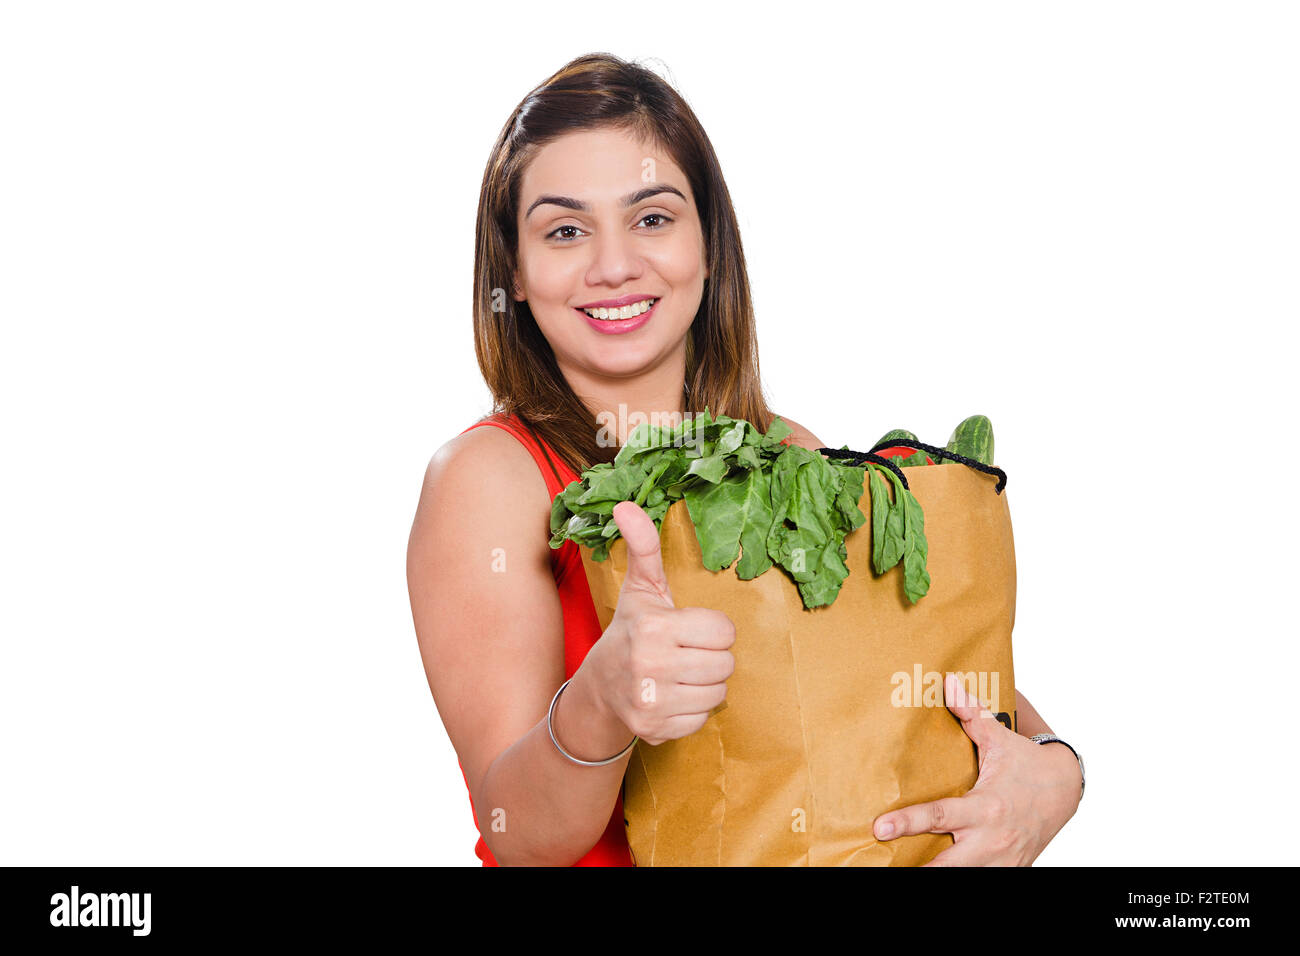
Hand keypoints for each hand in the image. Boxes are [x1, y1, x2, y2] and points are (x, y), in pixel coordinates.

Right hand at [585, 500, 735, 746]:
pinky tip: (672, 697)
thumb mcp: (640, 588)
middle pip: (726, 664)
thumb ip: (643, 546)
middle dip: (711, 657)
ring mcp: (651, 702)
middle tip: (686, 653)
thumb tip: (625, 505)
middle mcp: (650, 666)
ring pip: (719, 693)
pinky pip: (703, 719)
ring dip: (705, 684)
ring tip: (681, 674)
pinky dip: (693, 711)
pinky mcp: (655, 730)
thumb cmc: (631, 630)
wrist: (599, 687)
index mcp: (653, 628)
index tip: (689, 630)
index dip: (712, 630)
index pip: (724, 631)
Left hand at [871, 673, 1081, 865]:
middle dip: (918, 869)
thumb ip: (971, 714)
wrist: (1065, 790)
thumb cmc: (1027, 763)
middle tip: (885, 863)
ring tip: (903, 868)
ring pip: (962, 877)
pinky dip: (958, 874)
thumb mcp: (1000, 739)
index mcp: (985, 807)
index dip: (908, 822)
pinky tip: (933, 867)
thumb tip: (948, 683)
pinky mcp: (1008, 871)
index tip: (880, 827)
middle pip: (948, 865)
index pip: (940, 816)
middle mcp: (991, 839)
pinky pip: (979, 879)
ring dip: (935, 872)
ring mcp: (1000, 861)